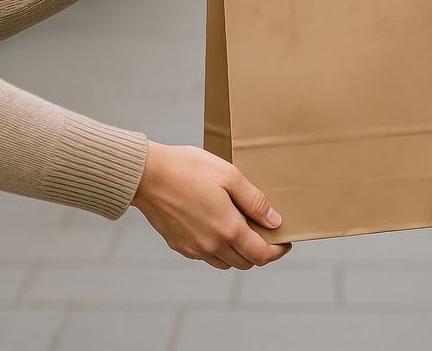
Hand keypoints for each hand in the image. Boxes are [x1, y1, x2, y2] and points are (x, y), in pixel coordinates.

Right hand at [131, 141, 289, 269]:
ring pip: (225, 262)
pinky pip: (205, 256)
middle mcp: (211, 245)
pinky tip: (216, 227)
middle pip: (245, 262)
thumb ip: (255, 202)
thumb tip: (275, 221)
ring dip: (238, 253)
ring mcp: (193, 248)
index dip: (278, 251)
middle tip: (265, 233)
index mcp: (228, 230)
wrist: (147, 175)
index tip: (285, 242)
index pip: (261, 255)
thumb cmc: (189, 169)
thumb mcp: (230, 176)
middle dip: (260, 252)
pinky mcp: (178, 245)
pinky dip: (217, 249)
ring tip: (241, 229)